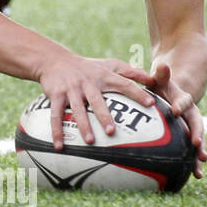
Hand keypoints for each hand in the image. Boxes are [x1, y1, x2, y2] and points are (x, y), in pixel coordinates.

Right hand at [37, 56, 155, 150]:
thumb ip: (131, 71)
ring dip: (83, 125)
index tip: (150, 104)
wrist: (54, 60)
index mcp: (104, 76)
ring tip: (90, 142)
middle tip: (112, 131)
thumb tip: (152, 79)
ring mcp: (71, 89)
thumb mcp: (109, 64)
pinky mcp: (56, 95)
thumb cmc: (88, 66)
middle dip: (104, 116)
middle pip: (97, 100)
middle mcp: (88, 82)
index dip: (137, 93)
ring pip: (77, 109)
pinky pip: (55, 114)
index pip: (124, 83)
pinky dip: (56, 130)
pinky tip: (59, 146)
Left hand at [147, 63, 206, 178]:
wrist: (175, 95)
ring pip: (196, 143)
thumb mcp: (161, 80)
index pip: (183, 102)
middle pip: (197, 127)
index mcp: (183, 101)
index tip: (175, 110)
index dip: (180, 105)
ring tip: (198, 171)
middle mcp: (191, 116)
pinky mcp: (186, 138)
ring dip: (197, 157)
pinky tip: (192, 177)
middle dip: (198, 136)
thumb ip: (161, 75)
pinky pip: (189, 152)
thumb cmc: (163, 87)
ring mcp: (190, 129)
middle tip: (198, 146)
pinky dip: (191, 163)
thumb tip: (161, 65)